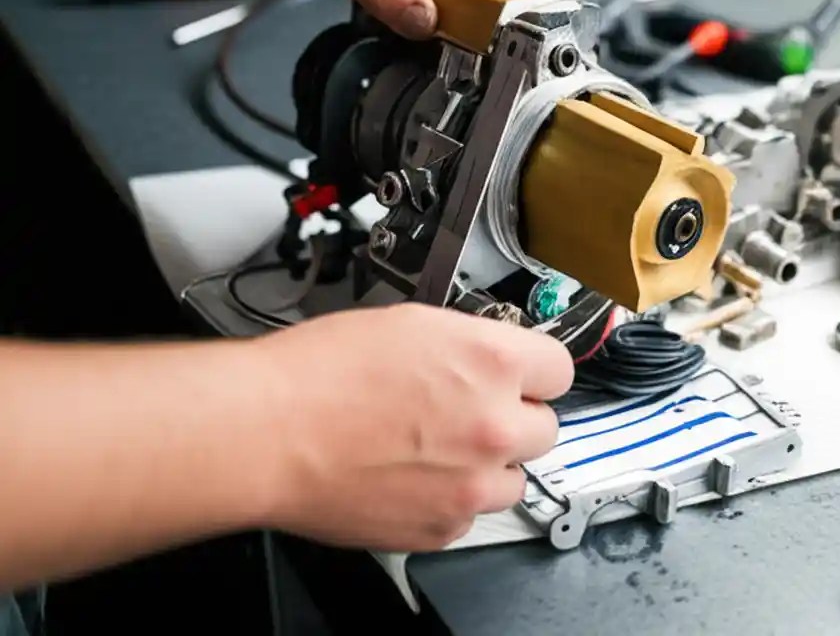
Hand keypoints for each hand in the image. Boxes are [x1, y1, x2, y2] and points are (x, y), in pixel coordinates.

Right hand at [253, 303, 571, 551]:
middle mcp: (495, 425)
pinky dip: (449, 501)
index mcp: (493, 362)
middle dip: (513, 420)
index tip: (524, 378)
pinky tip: (409, 477)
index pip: (560, 369)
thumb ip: (469, 345)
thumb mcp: (411, 325)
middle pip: (545, 428)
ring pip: (514, 478)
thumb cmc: (319, 374)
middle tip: (468, 414)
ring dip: (487, 466)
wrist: (266, 432)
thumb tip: (490, 359)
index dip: (536, 373)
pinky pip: (471, 515)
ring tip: (435, 451)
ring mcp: (473, 483)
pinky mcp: (444, 526)